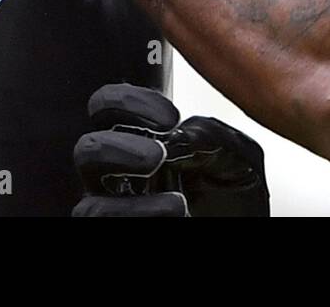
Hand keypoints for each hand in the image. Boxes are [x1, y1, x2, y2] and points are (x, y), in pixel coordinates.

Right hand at [72, 83, 269, 216]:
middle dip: (116, 148)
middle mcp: (121, 176)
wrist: (243, 224)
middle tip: (158, 155)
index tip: (169, 117)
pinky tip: (177, 212)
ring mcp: (119, 209)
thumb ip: (209, 135)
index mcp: (140, 141)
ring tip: (176, 200)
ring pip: (90, 206)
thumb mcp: (236, 156)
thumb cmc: (235, 197)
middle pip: (87, 151)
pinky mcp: (123, 228)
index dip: (128, 102)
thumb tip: (178, 136)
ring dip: (128, 205)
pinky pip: (104, 223)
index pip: (107, 107)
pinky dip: (141, 216)